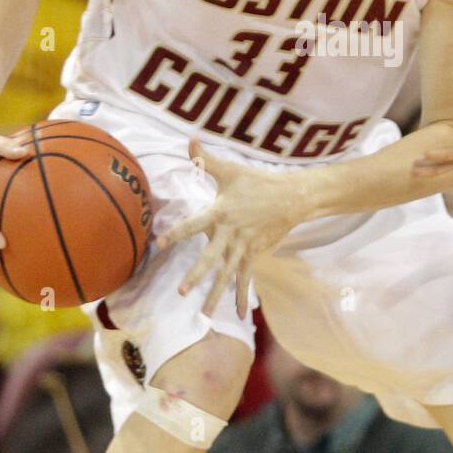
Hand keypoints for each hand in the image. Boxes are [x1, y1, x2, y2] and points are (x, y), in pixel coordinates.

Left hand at [157, 139, 306, 318]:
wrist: (292, 196)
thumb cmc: (257, 182)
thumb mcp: (230, 170)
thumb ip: (205, 158)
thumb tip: (190, 138)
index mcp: (220, 212)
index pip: (193, 225)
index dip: (176, 233)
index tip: (159, 243)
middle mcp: (230, 232)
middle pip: (210, 258)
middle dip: (196, 275)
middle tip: (181, 291)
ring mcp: (244, 246)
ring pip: (227, 273)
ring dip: (216, 293)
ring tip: (205, 313)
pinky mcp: (255, 253)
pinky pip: (246, 278)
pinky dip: (243, 295)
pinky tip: (241, 314)